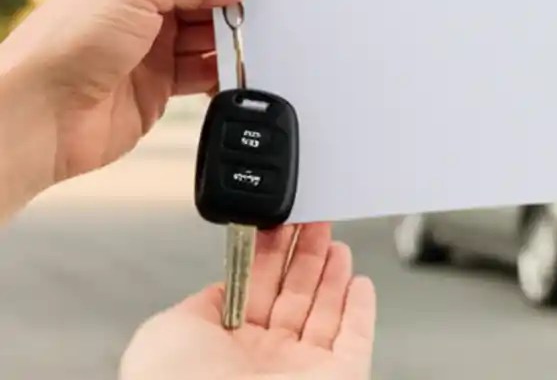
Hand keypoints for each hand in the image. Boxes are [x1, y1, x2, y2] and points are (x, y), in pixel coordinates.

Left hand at [0, 0, 256, 217]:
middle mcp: (140, 9)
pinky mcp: (157, 88)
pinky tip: (236, 75)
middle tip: (261, 19)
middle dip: (236, 10)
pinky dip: (224, 77)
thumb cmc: (63, 45)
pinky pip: (204, 76)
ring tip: (253, 47)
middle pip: (208, 3)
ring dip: (233, 45)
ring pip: (210, 41)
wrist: (37, 116)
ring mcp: (150, 50)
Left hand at [121, 223, 376, 379]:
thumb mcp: (167, 331)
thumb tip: (222, 286)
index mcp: (223, 350)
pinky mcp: (339, 377)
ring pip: (325, 313)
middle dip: (304, 254)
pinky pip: (357, 339)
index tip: (279, 223)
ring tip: (336, 241)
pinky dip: (362, 310)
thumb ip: (199, 303)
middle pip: (293, 295)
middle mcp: (264, 360)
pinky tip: (361, 283)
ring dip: (333, 274)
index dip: (269, 253)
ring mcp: (302, 370)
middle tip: (313, 219)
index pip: (254, 291)